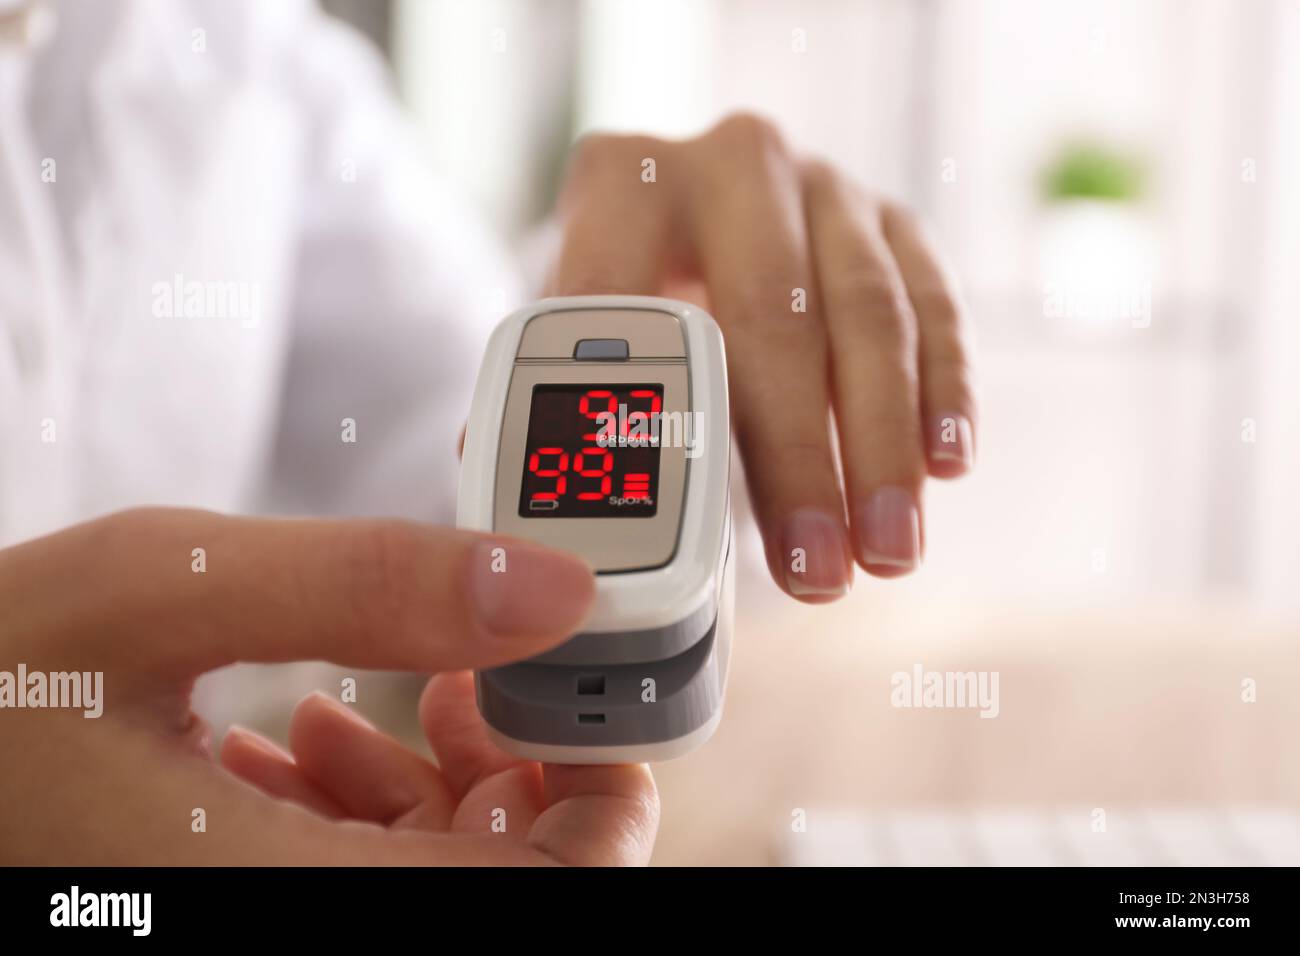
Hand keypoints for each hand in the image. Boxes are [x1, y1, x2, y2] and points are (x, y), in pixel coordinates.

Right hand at [0, 509, 657, 864]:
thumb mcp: (160, 592)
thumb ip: (369, 585)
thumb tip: (553, 587)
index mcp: (285, 885)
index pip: (545, 893)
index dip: (602, 806)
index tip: (578, 701)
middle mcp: (285, 917)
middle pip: (493, 880)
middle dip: (500, 772)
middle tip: (454, 674)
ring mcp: (252, 908)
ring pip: (418, 873)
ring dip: (420, 783)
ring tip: (346, 698)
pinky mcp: (224, 894)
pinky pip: (344, 872)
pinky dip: (350, 807)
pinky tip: (286, 740)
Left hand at [550, 113, 976, 599]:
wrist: (694, 214)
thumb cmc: (622, 298)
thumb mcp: (570, 341)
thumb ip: (545, 416)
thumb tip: (516, 529)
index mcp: (622, 181)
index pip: (631, 297)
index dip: (665, 421)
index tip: (695, 529)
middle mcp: (729, 164)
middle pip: (771, 315)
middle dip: (798, 459)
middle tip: (816, 572)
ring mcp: (823, 184)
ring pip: (868, 315)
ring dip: (882, 446)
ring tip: (887, 551)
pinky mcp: (892, 216)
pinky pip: (933, 301)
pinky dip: (944, 388)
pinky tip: (948, 465)